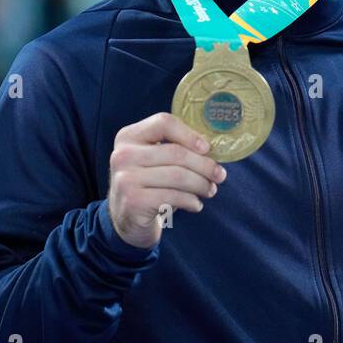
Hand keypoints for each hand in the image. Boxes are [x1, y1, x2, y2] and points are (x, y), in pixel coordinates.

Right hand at [107, 112, 226, 249]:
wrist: (126, 219)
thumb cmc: (147, 184)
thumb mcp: (153, 160)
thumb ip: (173, 148)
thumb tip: (210, 150)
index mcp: (128, 136)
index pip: (163, 123)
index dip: (189, 135)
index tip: (207, 149)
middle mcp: (123, 155)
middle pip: (176, 152)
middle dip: (204, 165)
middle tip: (220, 175)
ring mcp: (126, 178)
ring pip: (178, 176)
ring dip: (201, 184)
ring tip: (210, 190)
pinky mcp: (134, 201)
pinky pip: (174, 197)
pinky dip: (191, 201)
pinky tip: (196, 204)